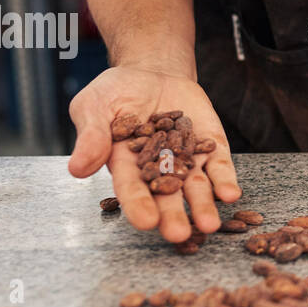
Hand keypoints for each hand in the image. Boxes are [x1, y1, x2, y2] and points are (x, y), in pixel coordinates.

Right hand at [68, 65, 240, 241]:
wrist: (151, 72)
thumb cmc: (115, 93)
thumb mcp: (94, 106)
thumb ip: (91, 136)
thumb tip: (77, 168)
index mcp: (124, 165)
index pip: (131, 188)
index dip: (138, 204)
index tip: (145, 221)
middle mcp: (158, 170)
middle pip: (166, 196)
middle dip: (173, 216)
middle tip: (178, 234)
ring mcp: (187, 160)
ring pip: (196, 188)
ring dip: (204, 206)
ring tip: (210, 224)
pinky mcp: (210, 148)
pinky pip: (219, 166)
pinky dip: (225, 180)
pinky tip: (230, 193)